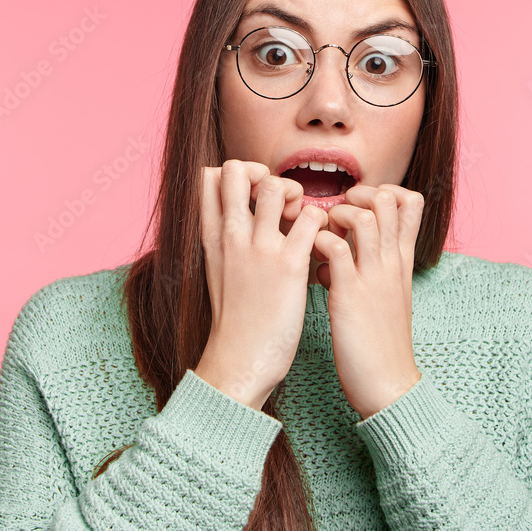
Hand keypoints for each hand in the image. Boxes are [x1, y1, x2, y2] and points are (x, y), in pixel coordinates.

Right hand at [195, 159, 328, 410]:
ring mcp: (259, 249)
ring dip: (297, 195)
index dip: (236, 175)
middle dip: (263, 172)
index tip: (255, 198)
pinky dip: (323, 224)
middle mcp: (232, 236)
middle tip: (281, 203)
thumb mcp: (218, 273)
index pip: (208, 177)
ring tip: (303, 224)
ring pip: (276, 185)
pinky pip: (312, 217)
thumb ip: (227, 242)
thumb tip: (242, 219)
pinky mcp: (289, 266)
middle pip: (236, 168)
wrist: (239, 362)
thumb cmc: (234, 321)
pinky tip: (321, 247)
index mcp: (212, 237)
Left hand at [312, 184, 424, 419]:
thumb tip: (334, 252)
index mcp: (402, 261)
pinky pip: (335, 250)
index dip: (380, 192)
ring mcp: (373, 277)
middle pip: (389, 199)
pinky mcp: (350, 296)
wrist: (389, 385)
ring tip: (322, 237)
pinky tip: (312, 264)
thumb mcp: (383, 297)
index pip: (409, 203)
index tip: (356, 206)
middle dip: (357, 194)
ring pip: (364, 218)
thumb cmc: (381, 343)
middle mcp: (391, 262)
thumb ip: (364, 269)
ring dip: (336, 216)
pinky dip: (318, 245)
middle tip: (334, 214)